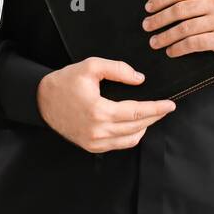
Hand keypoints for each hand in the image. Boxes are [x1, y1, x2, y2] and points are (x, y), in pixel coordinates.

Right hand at [37, 57, 176, 152]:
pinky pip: (120, 144)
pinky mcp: (91, 146)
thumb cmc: (66, 82)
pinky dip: (132, 135)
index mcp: (99, 111)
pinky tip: (136, 124)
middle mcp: (98, 131)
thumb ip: (118, 69)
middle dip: (155, 116)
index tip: (170, 104)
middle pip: (137, 126)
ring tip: (152, 114)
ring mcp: (94, 142)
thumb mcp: (91, 66)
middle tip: (165, 107)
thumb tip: (140, 79)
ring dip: (145, 126)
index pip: (137, 112)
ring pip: (131, 138)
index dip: (157, 108)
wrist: (42, 100)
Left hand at [142, 0, 213, 66]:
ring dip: (166, 36)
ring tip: (155, 41)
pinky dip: (178, 48)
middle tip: (147, 26)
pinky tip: (171, 51)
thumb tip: (164, 6)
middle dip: (159, 19)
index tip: (148, 8)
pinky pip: (193, 43)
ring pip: (184, 28)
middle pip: (180, 9)